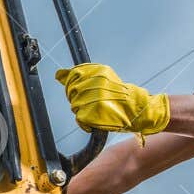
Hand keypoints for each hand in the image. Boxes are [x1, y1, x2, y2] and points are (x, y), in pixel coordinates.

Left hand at [55, 62, 170, 139]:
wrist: (135, 110)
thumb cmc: (117, 96)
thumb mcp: (101, 79)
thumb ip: (79, 75)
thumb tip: (58, 74)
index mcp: (99, 71)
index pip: (73, 74)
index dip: (73, 84)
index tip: (81, 90)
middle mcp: (96, 82)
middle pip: (71, 91)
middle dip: (78, 98)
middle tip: (93, 102)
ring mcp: (95, 97)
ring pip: (74, 105)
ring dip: (82, 110)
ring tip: (97, 110)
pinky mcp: (93, 111)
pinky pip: (79, 118)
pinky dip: (85, 122)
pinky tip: (95, 120)